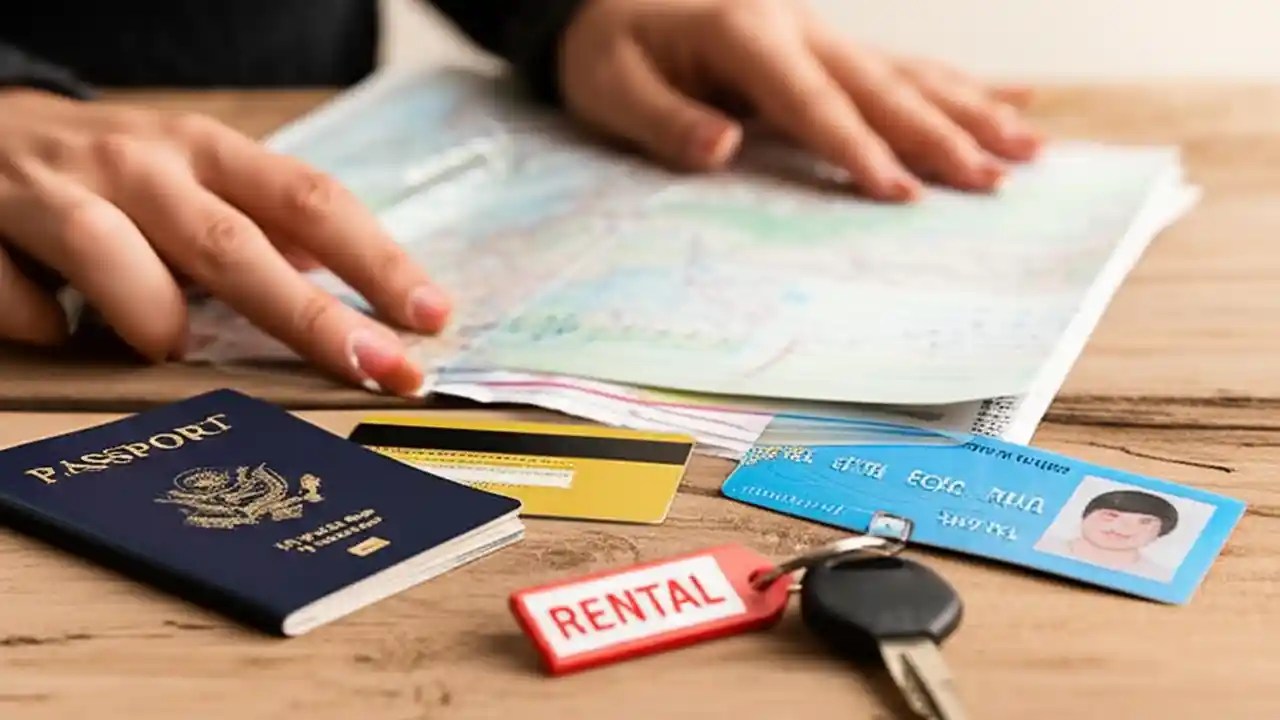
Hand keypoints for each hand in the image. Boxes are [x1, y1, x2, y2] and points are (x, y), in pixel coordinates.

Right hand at [0, 89, 450, 396]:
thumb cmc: (117, 173)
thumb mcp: (204, 180)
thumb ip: (270, 228)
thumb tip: (360, 287)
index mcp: (210, 154)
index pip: (312, 202)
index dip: (378, 260)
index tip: (432, 316)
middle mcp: (144, 165)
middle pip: (236, 245)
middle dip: (313, 317)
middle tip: (378, 368)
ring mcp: (60, 191)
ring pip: (113, 256)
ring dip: (151, 318)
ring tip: (163, 347)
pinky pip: (18, 297)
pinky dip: (42, 324)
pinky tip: (55, 331)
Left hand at [559, 0, 1041, 200]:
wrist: (611, 3)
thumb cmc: (609, 49)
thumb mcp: (610, 85)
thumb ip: (661, 120)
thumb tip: (722, 147)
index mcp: (743, 33)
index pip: (810, 101)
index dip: (856, 148)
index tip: (900, 192)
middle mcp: (796, 27)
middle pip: (878, 86)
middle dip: (938, 135)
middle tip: (992, 182)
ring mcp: (818, 32)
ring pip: (905, 74)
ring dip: (970, 111)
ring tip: (1030, 147)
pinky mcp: (826, 47)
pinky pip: (901, 67)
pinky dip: (960, 86)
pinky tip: (1015, 99)